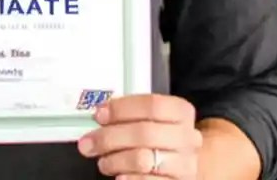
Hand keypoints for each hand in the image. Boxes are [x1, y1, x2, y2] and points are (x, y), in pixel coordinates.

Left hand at [77, 94, 202, 179]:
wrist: (181, 166)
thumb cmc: (161, 139)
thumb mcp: (151, 120)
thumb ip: (129, 115)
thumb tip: (101, 115)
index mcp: (181, 113)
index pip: (152, 105)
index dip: (122, 109)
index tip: (99, 115)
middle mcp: (187, 137)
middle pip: (144, 132)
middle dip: (110, 137)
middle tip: (88, 142)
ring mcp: (185, 164)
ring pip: (143, 159)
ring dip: (115, 160)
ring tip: (104, 162)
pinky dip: (130, 179)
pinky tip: (120, 176)